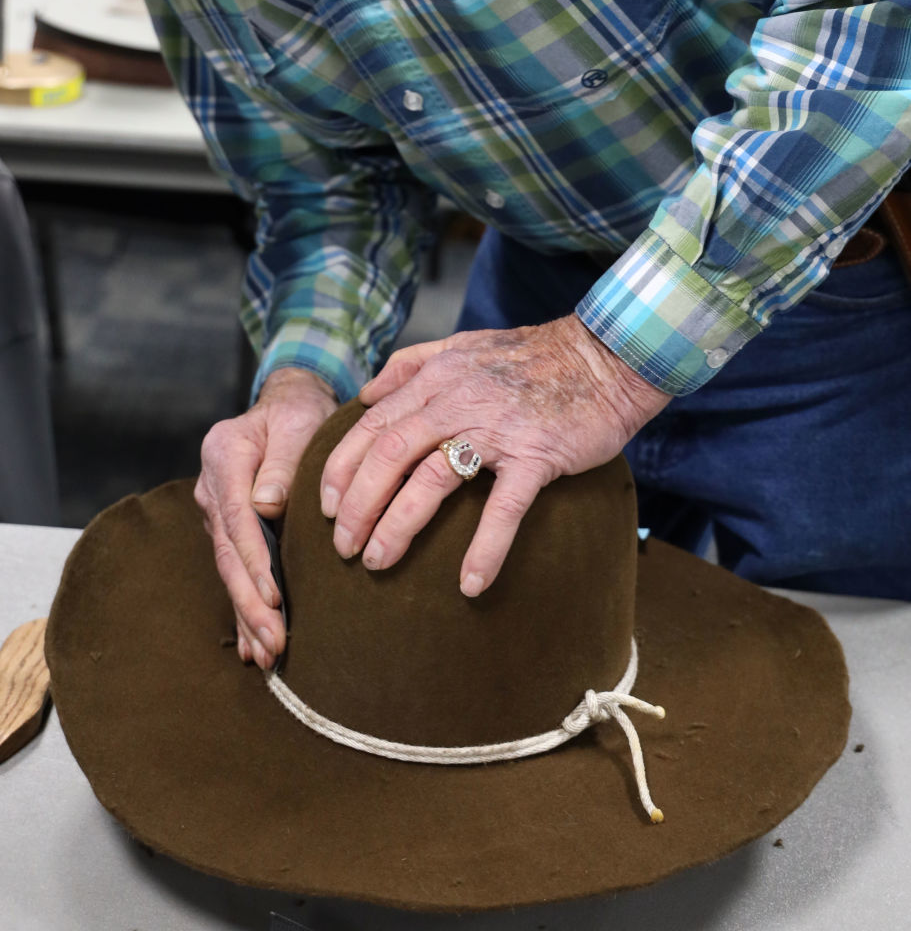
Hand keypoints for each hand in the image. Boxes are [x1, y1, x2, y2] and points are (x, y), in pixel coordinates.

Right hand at [195, 367, 335, 668]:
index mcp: (224, 456)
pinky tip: (250, 646)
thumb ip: (282, 461)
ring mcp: (216, 511)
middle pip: (228, 554)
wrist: (287, 404)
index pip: (237, 518)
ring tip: (267, 656)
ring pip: (230, 570)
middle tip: (274, 645)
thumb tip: (266, 505)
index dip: (255, 561)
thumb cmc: (298, 412)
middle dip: (251, 604)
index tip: (275, 597)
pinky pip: (235, 571)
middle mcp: (211, 487)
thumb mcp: (297, 422)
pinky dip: (244, 608)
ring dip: (248, 615)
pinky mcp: (229, 528)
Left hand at [319, 314, 667, 597]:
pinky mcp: (536, 455)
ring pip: (432, 480)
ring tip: (377, 563)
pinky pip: (504, 507)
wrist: (605, 357)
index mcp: (436, 378)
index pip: (372, 425)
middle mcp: (457, 401)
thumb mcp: (463, 345)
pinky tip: (470, 585)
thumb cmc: (534, 357)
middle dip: (357, 504)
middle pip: (389, 454)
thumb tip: (367, 392)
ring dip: (398, 526)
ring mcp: (496, 428)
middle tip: (342, 546)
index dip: (341, 467)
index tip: (325, 506)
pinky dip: (485, 547)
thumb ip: (411, 364)